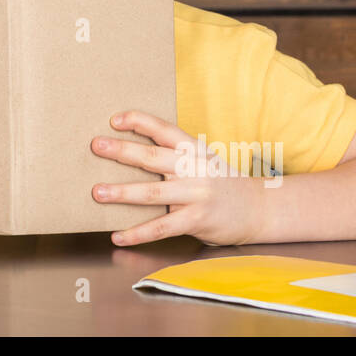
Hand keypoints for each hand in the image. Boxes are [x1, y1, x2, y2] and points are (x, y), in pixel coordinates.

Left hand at [91, 111, 268, 246]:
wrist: (259, 209)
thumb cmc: (221, 183)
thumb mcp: (203, 161)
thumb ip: (175, 156)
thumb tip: (129, 152)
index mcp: (194, 150)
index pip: (164, 130)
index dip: (139, 122)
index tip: (115, 119)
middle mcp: (195, 168)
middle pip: (153, 158)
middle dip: (121, 151)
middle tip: (96, 146)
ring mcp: (197, 195)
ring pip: (153, 192)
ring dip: (122, 192)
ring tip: (98, 192)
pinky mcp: (197, 220)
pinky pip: (162, 227)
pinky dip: (138, 233)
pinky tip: (118, 235)